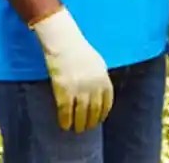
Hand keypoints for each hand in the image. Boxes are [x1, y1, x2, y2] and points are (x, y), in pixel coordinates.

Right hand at [31, 7, 112, 132]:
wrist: (62, 40)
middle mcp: (93, 86)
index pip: (106, 103)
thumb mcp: (97, 62)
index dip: (102, 115)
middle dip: (90, 122)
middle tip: (85, 128)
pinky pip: (65, 111)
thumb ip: (100, 78)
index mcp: (103, 79)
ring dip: (78, 124)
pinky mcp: (63, 90)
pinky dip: (65, 121)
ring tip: (75, 129)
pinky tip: (64, 125)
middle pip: (94, 111)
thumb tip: (100, 95)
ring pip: (80, 114)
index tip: (98, 121)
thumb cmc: (78, 49)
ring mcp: (78, 88)